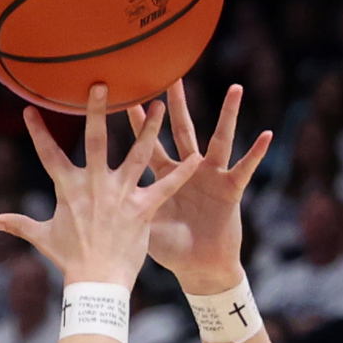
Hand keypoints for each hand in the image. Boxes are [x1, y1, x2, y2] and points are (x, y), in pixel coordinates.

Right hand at [0, 83, 201, 286]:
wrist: (96, 282)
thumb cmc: (70, 259)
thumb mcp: (43, 237)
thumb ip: (20, 224)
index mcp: (69, 190)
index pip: (49, 155)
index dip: (38, 132)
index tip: (31, 108)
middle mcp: (95, 186)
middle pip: (96, 140)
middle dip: (97, 112)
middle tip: (101, 84)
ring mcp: (121, 195)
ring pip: (139, 153)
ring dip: (150, 128)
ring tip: (160, 103)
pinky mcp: (143, 208)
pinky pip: (166, 186)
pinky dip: (182, 172)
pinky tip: (197, 155)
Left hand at [125, 81, 272, 295]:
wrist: (196, 268)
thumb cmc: (168, 249)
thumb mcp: (139, 224)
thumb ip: (115, 209)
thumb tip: (76, 206)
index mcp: (162, 179)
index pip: (146, 145)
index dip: (137, 124)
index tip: (125, 97)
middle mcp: (187, 171)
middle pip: (180, 131)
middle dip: (176, 105)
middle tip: (172, 75)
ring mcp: (210, 178)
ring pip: (218, 140)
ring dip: (227, 116)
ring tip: (234, 89)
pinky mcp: (229, 191)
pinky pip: (244, 169)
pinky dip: (256, 154)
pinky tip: (266, 135)